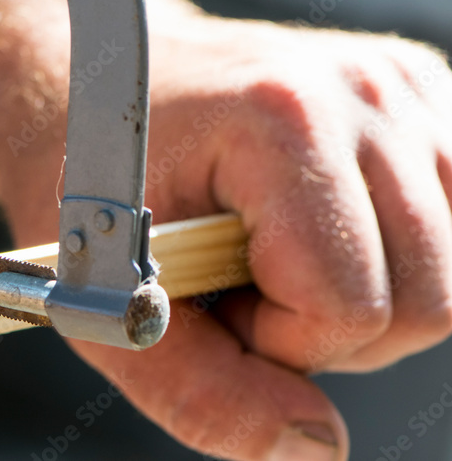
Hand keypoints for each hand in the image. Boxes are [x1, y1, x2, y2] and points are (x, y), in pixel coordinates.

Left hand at [7, 14, 451, 459]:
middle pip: (431, 299)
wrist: (99, 87)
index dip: (276, 337)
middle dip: (330, 327)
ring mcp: (402, 87)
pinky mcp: (422, 97)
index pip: (351, 305)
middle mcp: (362, 90)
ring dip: (369, 295)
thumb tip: (319, 446)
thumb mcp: (104, 295)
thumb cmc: (92, 184)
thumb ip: (201, 390)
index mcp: (281, 120)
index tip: (211, 293)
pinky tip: (326, 230)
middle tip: (240, 279)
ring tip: (275, 251)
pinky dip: (402, 257)